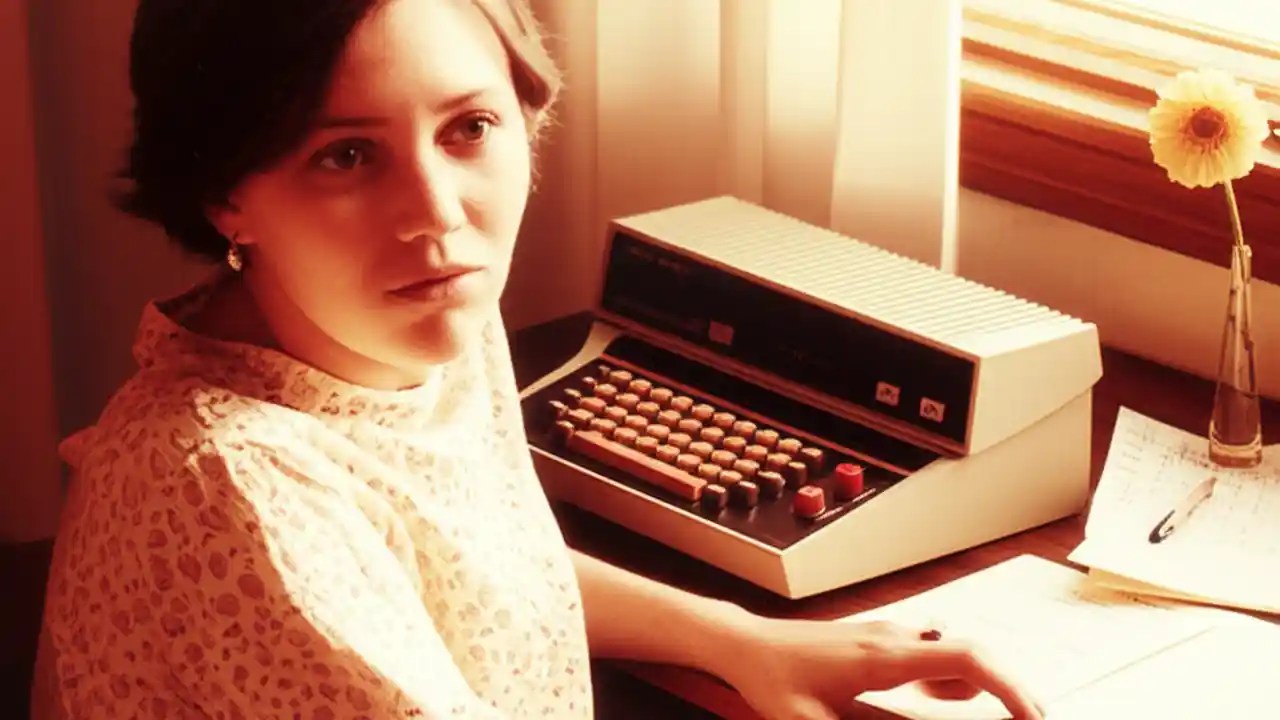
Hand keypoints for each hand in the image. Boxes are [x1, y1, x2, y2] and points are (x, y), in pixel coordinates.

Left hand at [717, 615, 1044, 719]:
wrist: (746, 645)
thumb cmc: (773, 681)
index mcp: (886, 657)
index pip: (967, 659)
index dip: (1010, 686)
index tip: (1034, 716)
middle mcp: (895, 638)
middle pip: (973, 654)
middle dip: (1011, 689)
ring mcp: (889, 635)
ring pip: (955, 653)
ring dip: (983, 683)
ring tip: (1003, 716)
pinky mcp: (880, 641)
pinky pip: (932, 655)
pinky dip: (953, 677)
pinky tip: (944, 703)